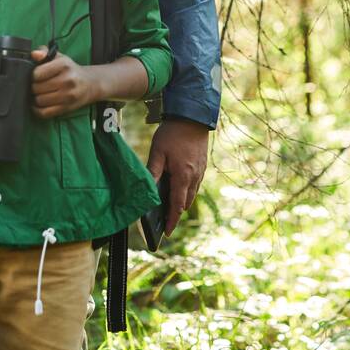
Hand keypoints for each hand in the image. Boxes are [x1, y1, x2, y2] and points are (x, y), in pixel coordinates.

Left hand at [30, 46, 95, 117]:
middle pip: (37, 88)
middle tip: (38, 85)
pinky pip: (45, 113)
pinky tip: (38, 104)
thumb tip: (34, 54)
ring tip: (40, 93)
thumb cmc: (71, 71)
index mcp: (64, 65)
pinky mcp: (66, 108)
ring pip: (39, 100)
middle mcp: (67, 80)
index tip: (36, 75)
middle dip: (34, 87)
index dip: (33, 75)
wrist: (90, 84)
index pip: (37, 73)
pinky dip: (37, 110)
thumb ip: (45, 53)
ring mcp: (67, 96)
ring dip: (36, 98)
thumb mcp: (60, 58)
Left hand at [147, 119, 208, 236]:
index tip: (166, 233)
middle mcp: (194, 177)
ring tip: (170, 206)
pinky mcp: (202, 165)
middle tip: (165, 220)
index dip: (172, 221)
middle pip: (185, 202)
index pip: (177, 206)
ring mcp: (200, 171)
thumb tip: (147, 192)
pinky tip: (178, 186)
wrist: (193, 116)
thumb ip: (153, 172)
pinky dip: (187, 190)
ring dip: (182, 201)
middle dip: (176, 213)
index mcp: (183, 176)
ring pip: (191, 193)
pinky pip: (195, 184)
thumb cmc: (173, 133)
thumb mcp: (158, 152)